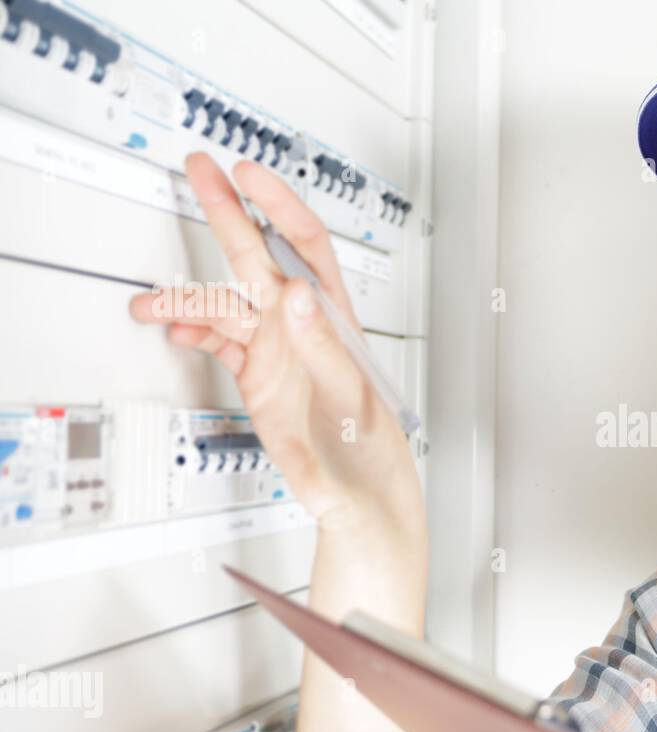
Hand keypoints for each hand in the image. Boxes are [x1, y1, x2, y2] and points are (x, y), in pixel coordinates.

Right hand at [129, 153, 424, 545]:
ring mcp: (280, 353)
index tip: (247, 175)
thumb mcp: (350, 399)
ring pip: (226, 307)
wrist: (361, 502)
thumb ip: (322, 348)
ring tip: (149, 304)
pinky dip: (195, 332)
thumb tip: (297, 296)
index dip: (277, 206)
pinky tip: (177, 330)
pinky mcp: (261, 379)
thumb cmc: (373, 454)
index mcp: (335, 322)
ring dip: (186, 300)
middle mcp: (304, 330)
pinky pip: (221, 342)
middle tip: (198, 170)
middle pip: (259, 258)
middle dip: (227, 213)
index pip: (305, 247)